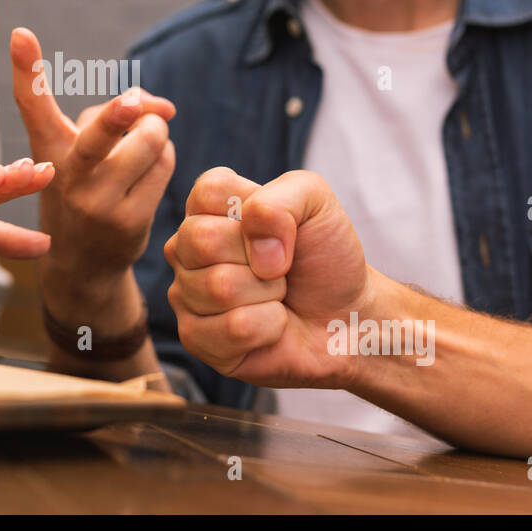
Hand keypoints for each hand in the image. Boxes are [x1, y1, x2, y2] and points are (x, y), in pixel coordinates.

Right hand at [10, 27, 175, 287]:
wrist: (82, 264)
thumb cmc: (85, 188)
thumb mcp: (81, 151)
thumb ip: (116, 113)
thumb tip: (161, 107)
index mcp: (47, 150)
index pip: (33, 105)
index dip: (27, 69)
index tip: (21, 33)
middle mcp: (66, 176)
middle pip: (97, 134)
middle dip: (118, 115)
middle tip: (133, 104)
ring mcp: (97, 202)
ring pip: (148, 141)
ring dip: (156, 131)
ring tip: (147, 142)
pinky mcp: (128, 221)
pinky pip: (164, 164)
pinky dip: (164, 157)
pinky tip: (150, 172)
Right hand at [165, 167, 372, 388]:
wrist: (346, 316)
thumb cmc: (324, 256)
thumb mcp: (316, 202)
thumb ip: (281, 197)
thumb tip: (255, 247)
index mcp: (207, 208)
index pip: (207, 192)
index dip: (258, 213)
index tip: (280, 228)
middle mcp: (187, 248)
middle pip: (202, 239)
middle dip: (263, 258)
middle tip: (279, 268)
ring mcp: (185, 293)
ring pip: (220, 287)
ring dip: (269, 294)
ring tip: (276, 296)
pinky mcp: (195, 338)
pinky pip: (234, 328)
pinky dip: (270, 326)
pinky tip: (271, 325)